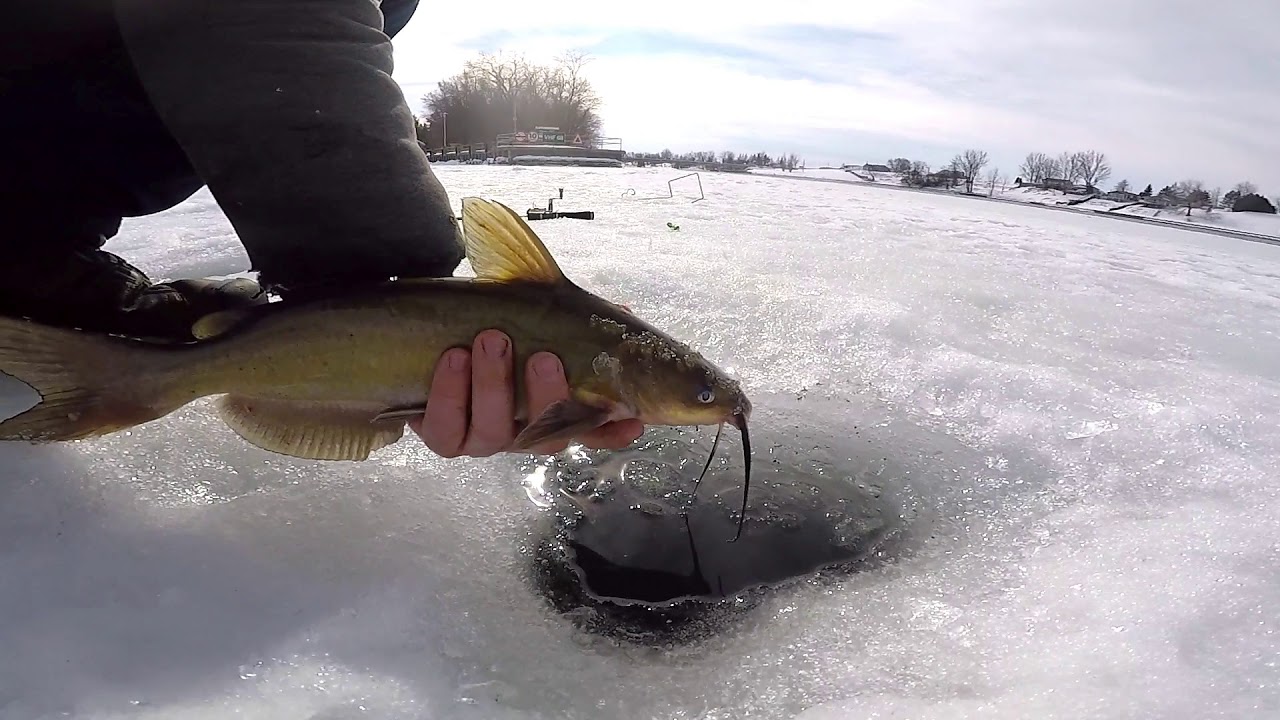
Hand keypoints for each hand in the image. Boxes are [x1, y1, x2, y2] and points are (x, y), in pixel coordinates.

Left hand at [411, 329, 644, 457]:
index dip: (612, 432)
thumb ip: (575, 315)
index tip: (631, 420)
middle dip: (547, 395)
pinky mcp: (442, 435)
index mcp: (552, 409)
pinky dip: (449, 392)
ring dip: (494, 385)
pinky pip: (445, 428)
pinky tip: (453, 357)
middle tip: (544, 357)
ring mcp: (482, 438)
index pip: (591, 428)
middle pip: (546, 436)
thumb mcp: (538, 314)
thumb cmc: (493, 326)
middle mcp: (522, 431)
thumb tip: (622, 314)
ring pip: (493, 432)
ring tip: (491, 339)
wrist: (429, 334)